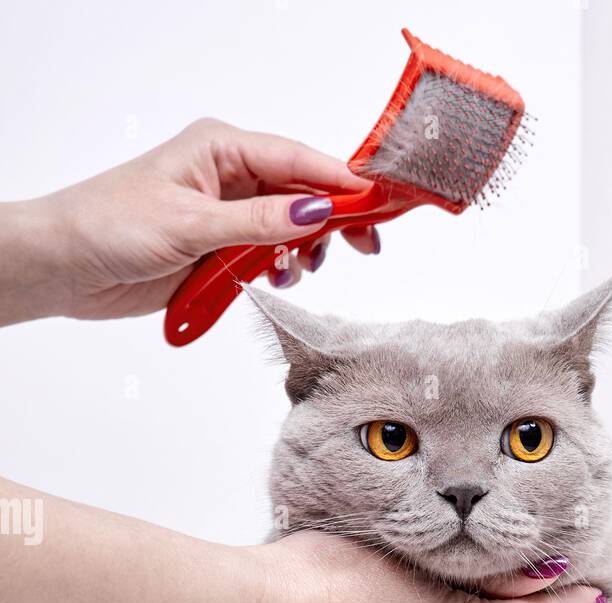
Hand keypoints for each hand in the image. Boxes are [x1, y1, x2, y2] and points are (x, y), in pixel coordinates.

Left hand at [0, 119, 379, 325]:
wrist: (67, 266)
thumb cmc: (112, 225)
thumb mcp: (192, 224)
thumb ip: (259, 222)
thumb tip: (314, 210)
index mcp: (221, 149)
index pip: (296, 159)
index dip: (340, 181)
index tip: (378, 203)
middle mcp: (228, 176)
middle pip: (301, 192)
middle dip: (331, 219)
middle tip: (362, 247)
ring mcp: (226, 214)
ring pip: (289, 228)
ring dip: (301, 251)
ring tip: (294, 271)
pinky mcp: (218, 249)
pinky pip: (266, 255)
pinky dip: (278, 268)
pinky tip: (274, 279)